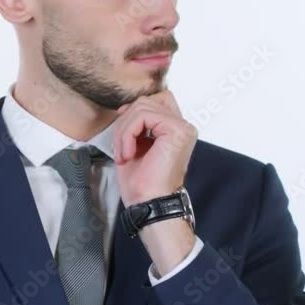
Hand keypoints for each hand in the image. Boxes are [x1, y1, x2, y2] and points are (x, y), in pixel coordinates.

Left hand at [113, 90, 197, 205]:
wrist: (150, 204)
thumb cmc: (142, 183)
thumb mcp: (136, 146)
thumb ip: (136, 125)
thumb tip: (126, 108)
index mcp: (177, 130)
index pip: (156, 101)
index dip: (136, 109)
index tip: (122, 129)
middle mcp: (184, 127)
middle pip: (147, 102)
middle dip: (126, 122)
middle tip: (120, 149)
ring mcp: (182, 128)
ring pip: (142, 108)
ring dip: (124, 131)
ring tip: (123, 154)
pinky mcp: (176, 131)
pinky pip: (142, 117)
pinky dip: (128, 134)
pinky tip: (128, 154)